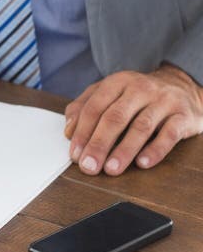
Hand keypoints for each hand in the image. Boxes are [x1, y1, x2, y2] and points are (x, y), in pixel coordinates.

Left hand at [64, 64, 202, 175]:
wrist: (181, 86)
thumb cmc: (136, 96)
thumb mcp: (107, 94)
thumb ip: (83, 108)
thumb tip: (68, 131)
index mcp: (117, 82)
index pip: (95, 108)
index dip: (82, 132)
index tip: (75, 155)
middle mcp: (140, 88)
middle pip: (115, 118)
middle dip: (99, 144)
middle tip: (89, 166)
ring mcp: (164, 101)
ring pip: (141, 127)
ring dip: (124, 150)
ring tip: (111, 169)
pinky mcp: (183, 115)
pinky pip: (169, 134)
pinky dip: (155, 150)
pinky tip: (142, 163)